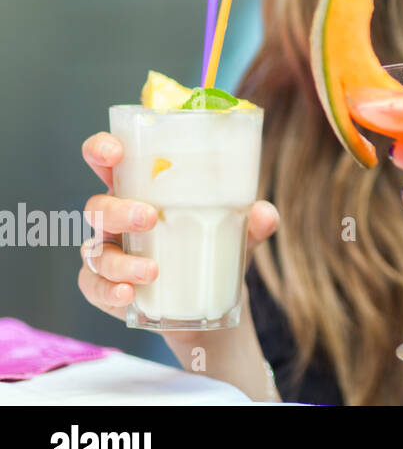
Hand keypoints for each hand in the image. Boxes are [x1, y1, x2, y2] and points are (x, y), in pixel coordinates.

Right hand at [78, 132, 279, 322]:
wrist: (206, 298)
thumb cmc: (212, 245)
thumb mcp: (237, 231)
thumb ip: (253, 221)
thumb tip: (264, 214)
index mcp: (141, 190)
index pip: (108, 160)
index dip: (102, 149)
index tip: (114, 153)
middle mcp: (116, 218)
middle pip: (98, 206)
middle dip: (118, 210)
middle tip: (149, 217)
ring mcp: (107, 252)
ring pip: (95, 250)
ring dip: (121, 260)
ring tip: (152, 270)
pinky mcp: (103, 287)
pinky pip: (94, 287)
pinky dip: (109, 290)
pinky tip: (128, 294)